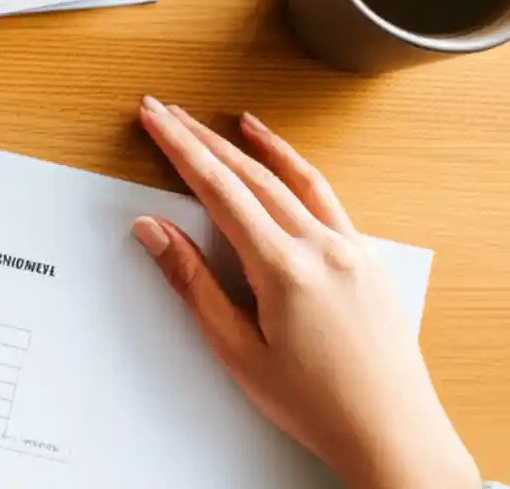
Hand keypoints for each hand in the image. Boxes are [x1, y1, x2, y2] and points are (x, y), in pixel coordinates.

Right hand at [132, 97, 480, 488]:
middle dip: (204, 139)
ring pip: (296, 178)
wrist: (390, 432)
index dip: (180, 149)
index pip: (218, 190)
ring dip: (257, 145)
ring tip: (232, 121)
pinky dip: (301, 171)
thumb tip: (154, 231)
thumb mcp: (236, 349)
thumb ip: (192, 283)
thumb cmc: (315, 403)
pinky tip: (289, 166)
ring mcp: (351, 249)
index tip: (154, 120)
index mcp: (284, 268)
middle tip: (169, 112)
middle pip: (252, 174)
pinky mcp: (368, 259)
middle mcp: (322, 247)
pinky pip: (328, 199)